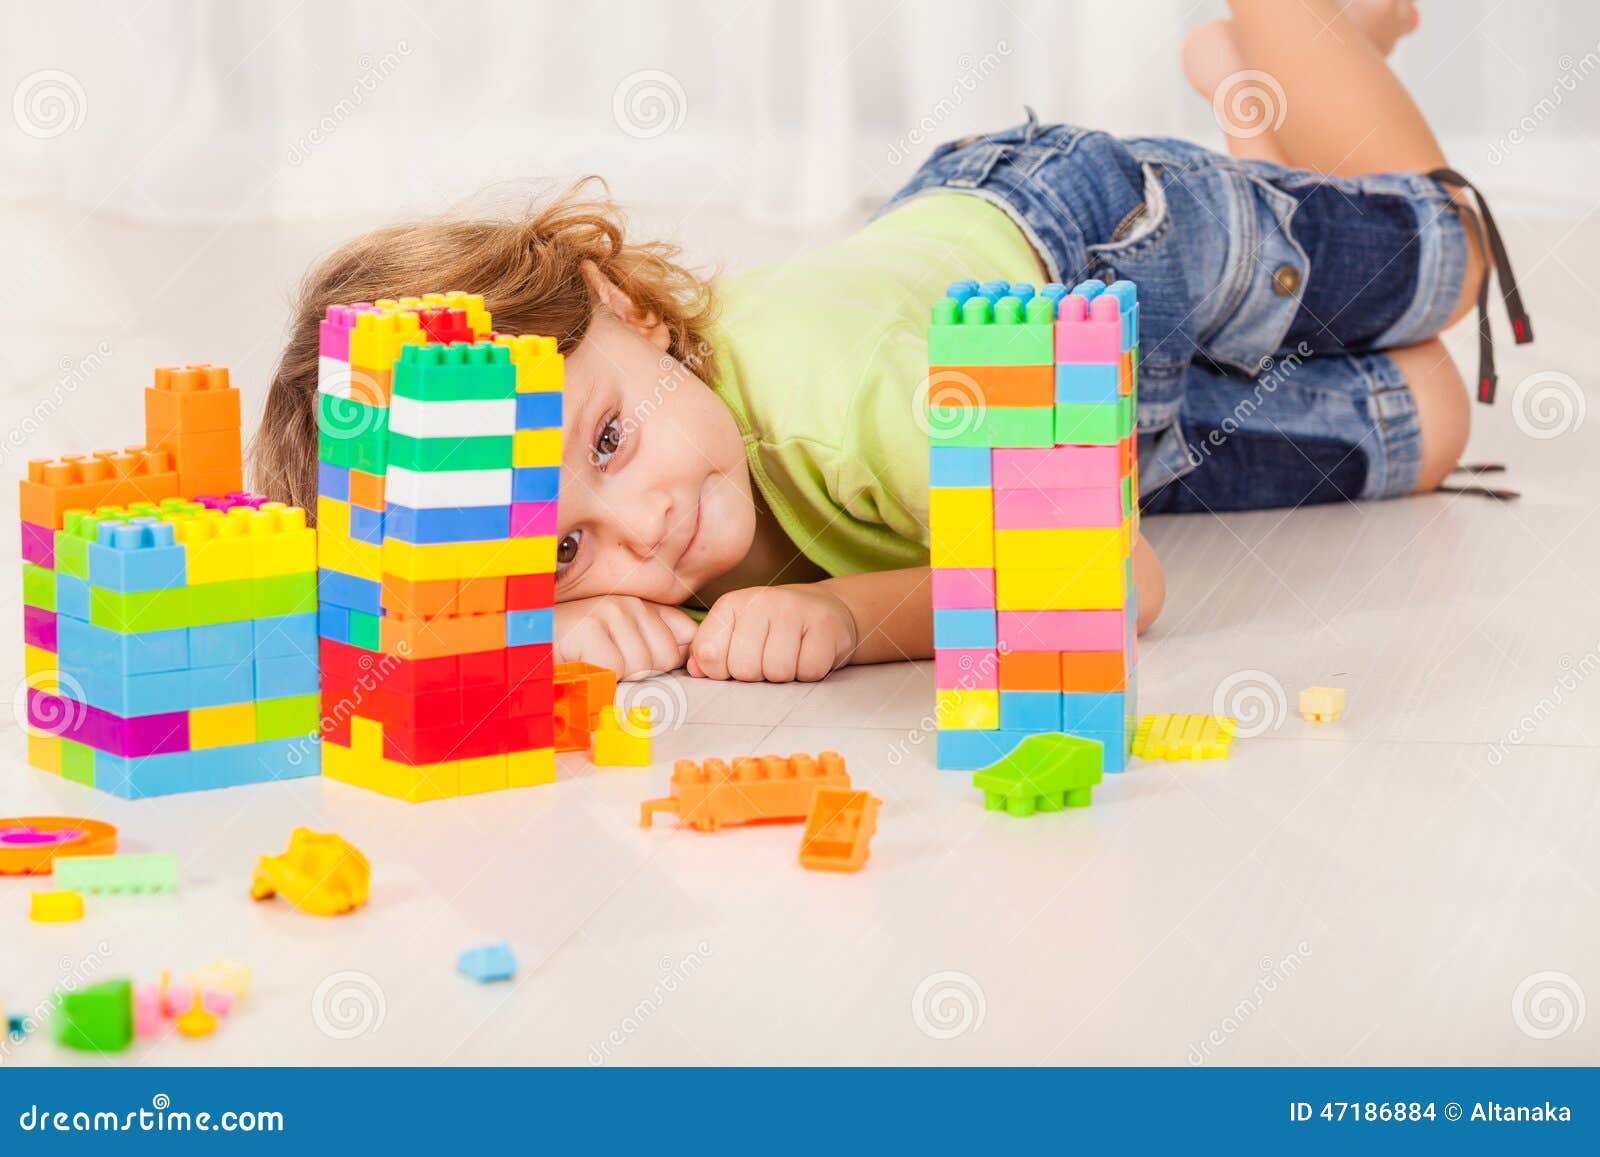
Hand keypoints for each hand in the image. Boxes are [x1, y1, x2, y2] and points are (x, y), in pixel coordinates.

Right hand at [554, 596, 696, 679]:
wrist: (527, 651)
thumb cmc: (576, 656)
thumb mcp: (621, 650)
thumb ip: (657, 647)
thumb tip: (690, 657)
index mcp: (641, 607)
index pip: (687, 634)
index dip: (672, 662)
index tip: (644, 670)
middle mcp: (629, 602)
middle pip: (667, 656)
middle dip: (643, 675)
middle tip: (609, 668)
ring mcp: (608, 611)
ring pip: (643, 665)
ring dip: (618, 678)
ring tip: (594, 667)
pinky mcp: (589, 627)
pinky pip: (615, 669)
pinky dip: (599, 678)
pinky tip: (582, 666)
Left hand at [686, 584, 857, 682]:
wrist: (826, 610)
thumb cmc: (773, 629)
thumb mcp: (736, 634)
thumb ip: (710, 651)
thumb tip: (694, 670)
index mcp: (731, 604)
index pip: (709, 654)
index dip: (723, 671)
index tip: (738, 661)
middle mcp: (761, 601)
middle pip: (744, 668)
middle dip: (757, 675)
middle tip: (770, 659)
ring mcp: (795, 610)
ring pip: (777, 672)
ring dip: (785, 676)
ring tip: (791, 656)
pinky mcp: (825, 625)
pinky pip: (808, 671)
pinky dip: (810, 673)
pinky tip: (809, 654)